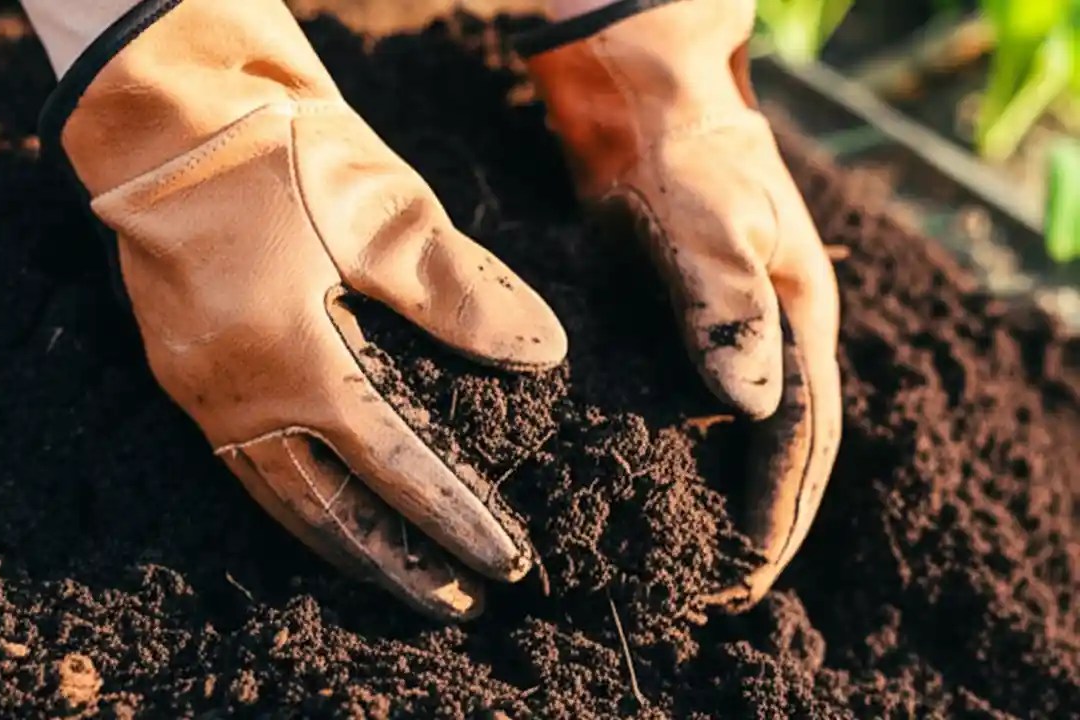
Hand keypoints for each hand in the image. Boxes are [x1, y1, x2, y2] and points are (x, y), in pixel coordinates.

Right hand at [44, 0, 566, 619]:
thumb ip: (460, 294)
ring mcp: (195, 384)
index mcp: (287, 359)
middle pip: (320, 512)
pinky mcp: (179, 364)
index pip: (391, 466)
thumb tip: (538, 353)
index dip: (451, 518)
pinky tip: (323, 500)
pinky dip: (290, 495)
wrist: (164, 102)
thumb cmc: (275, 145)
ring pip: (272, 495)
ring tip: (392, 572)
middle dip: (392, 562)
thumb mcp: (384, 211)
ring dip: (337, 542)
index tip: (503, 560)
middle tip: (451, 601)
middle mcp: (231, 392)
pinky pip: (240, 460)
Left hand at [523, 0, 840, 608]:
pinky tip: (637, 490)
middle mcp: (771, 337)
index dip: (780, 511)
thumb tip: (752, 409)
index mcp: (799, 322)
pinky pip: (681, 404)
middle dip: (757, 524)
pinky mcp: (676, 326)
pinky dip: (671, 453)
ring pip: (731, 435)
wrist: (642, 103)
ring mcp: (725, 333)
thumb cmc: (684, 152)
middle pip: (778, 450)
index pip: (804, 438)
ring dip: (715, 497)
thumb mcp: (709, 224)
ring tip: (683, 562)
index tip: (746, 575)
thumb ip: (728, 310)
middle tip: (718, 595)